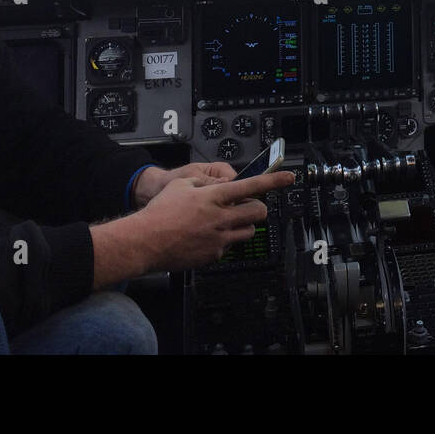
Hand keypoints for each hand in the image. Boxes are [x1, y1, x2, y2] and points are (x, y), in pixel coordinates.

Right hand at [131, 170, 295, 271]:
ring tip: (224, 221)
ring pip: (249, 231)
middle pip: (258, 212)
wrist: (144, 242)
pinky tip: (207, 236)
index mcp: (214, 197)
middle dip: (256, 207)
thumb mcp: (183, 184)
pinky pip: (230, 246)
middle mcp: (221, 218)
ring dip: (243, 224)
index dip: (274, 180)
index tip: (290, 178)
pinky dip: (225, 240)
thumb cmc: (160, 212)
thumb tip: (223, 185)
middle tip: (245, 206)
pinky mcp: (213, 255)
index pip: (252, 186)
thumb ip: (207, 182)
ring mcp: (219, 239)